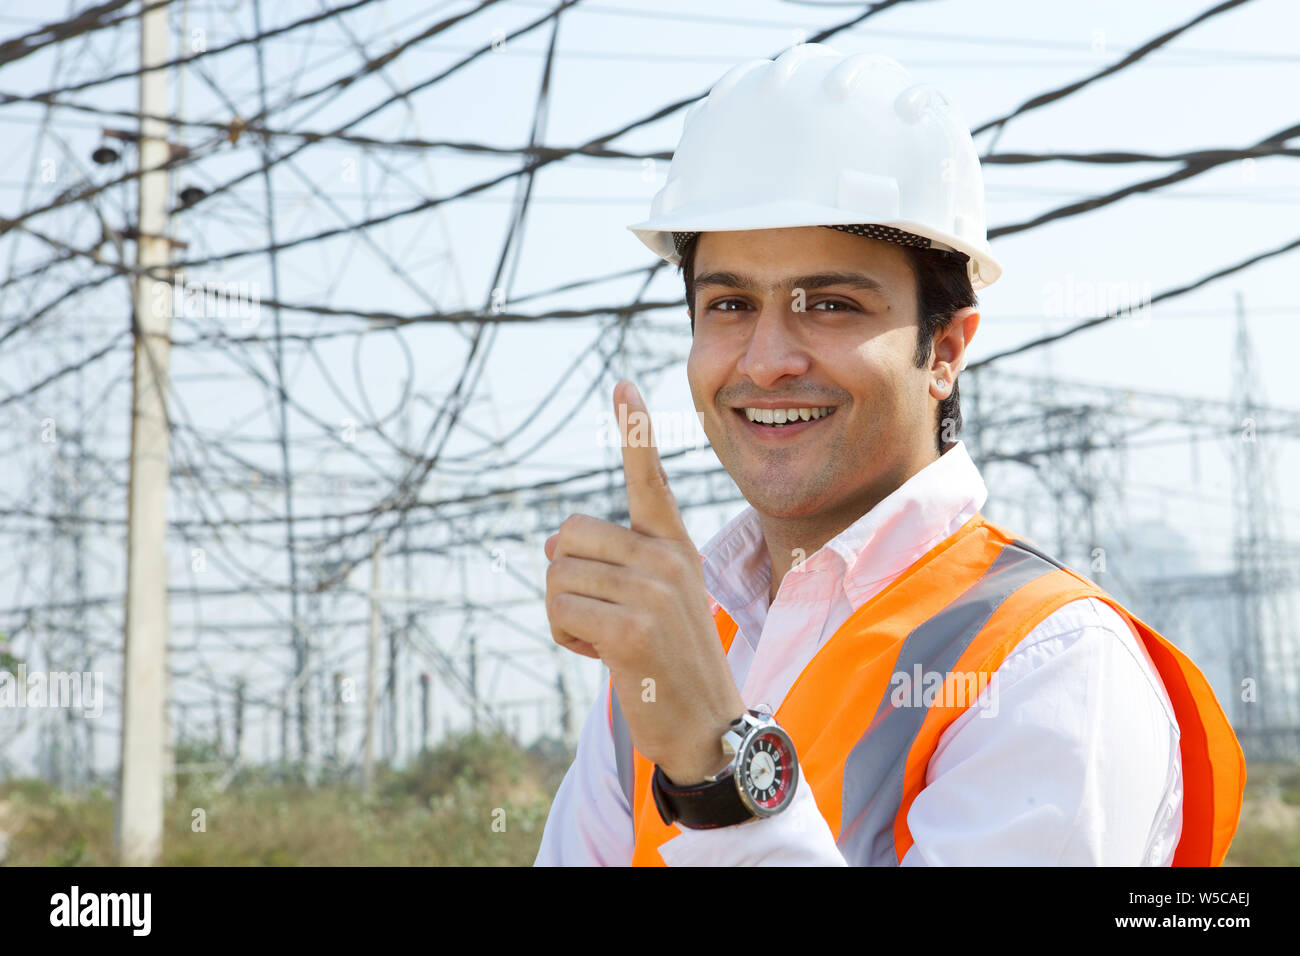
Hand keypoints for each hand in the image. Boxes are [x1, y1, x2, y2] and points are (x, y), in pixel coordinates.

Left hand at [544, 380, 744, 784]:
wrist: (709, 729)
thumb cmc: (673, 666)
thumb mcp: (655, 605)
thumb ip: (612, 567)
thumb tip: (549, 542)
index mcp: (677, 549)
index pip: (649, 480)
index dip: (633, 431)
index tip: (622, 385)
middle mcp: (668, 560)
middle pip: (569, 533)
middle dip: (567, 576)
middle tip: (600, 616)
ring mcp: (652, 592)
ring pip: (558, 575)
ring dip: (566, 614)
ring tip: (607, 642)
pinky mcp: (629, 628)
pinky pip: (560, 610)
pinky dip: (566, 637)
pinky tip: (602, 658)